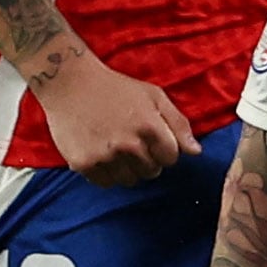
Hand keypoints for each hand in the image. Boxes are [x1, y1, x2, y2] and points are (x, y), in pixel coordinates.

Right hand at [36, 50, 193, 186]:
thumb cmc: (115, 88)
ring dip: (127, 169)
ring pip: (130, 180)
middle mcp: (128, 144)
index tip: (152, 141)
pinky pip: (105, 183)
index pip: (171, 159)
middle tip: (131, 142)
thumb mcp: (153, 96)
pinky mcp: (83, 163)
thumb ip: (178, 124)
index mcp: (150, 126)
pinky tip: (101, 154)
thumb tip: (196, 152)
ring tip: (116, 148)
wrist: (70, 83)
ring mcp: (105, 155)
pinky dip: (106, 173)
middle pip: (152, 172)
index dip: (164, 151)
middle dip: (147, 160)